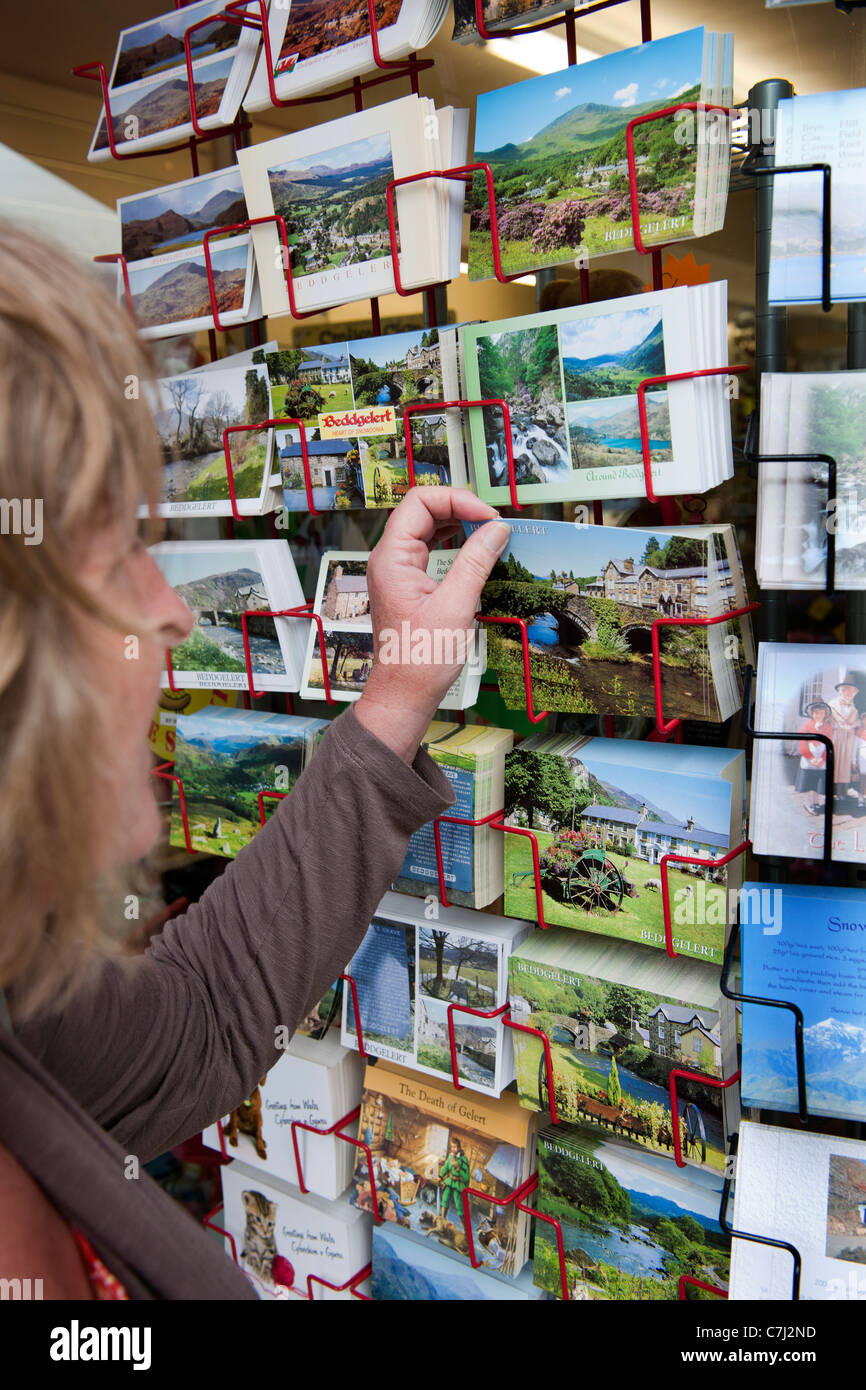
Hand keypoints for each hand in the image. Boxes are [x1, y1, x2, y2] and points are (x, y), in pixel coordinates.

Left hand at [354, 487, 510, 761]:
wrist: (404, 694)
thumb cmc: (421, 658)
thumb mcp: (456, 606)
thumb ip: (476, 562)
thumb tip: (498, 529)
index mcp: (391, 558)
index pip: (420, 502)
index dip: (457, 500)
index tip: (488, 517)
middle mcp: (389, 559)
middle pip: (422, 510)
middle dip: (459, 508)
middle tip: (493, 523)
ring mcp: (396, 571)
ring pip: (425, 528)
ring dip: (457, 523)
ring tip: (487, 531)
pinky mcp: (407, 584)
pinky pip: (428, 548)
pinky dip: (452, 542)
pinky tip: (473, 548)